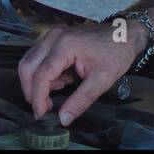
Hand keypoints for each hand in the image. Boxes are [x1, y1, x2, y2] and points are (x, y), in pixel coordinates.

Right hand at [17, 20, 146, 123]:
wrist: (126, 34)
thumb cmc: (116, 51)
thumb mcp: (101, 80)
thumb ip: (80, 101)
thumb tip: (63, 118)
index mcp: (65, 45)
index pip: (40, 76)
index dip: (38, 98)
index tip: (41, 114)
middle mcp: (55, 37)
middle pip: (28, 67)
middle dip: (31, 91)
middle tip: (44, 107)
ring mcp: (54, 34)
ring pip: (30, 61)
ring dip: (38, 81)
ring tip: (61, 88)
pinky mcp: (56, 37)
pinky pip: (39, 57)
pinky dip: (44, 72)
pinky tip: (63, 78)